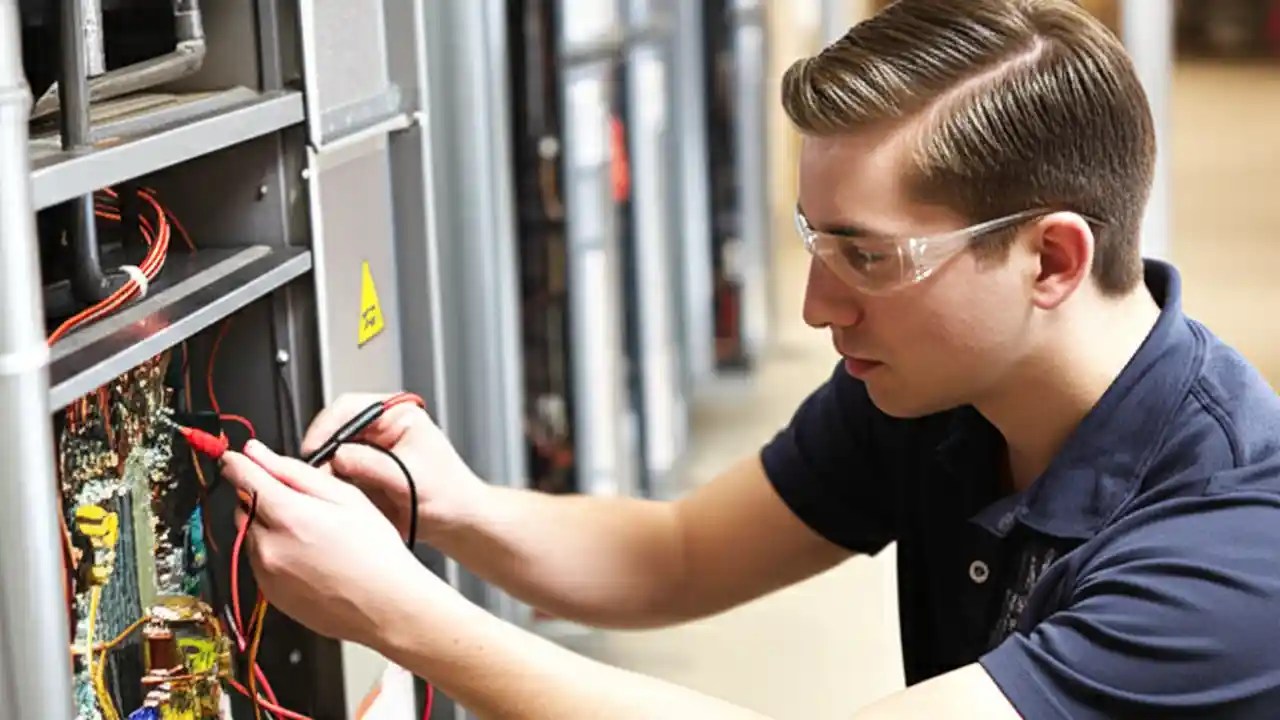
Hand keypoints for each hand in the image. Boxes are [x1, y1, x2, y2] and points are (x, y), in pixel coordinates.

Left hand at [221, 440, 461, 646]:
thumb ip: (295, 472)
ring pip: (249, 534)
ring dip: (266, 525)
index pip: (242, 478)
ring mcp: (266, 574)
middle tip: (298, 501)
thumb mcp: (346, 498)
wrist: (386, 607)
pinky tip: (307, 557)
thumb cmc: (375, 551)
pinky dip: (273, 552)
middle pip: (243, 506)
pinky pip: (258, 562)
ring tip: (310, 534)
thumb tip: (258, 454)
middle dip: (259, 496)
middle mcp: (269, 546)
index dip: (236, 462)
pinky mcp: (269, 594)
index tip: (233, 457)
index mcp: (288, 516)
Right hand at [301, 393, 485, 542]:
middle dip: (322, 452)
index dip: (327, 426)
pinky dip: (332, 484)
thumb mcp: (410, 478)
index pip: (349, 407)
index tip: (315, 448)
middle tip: (316, 474)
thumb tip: (337, 457)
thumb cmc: (449, 495)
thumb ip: (372, 465)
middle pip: (334, 429)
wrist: (456, 522)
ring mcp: (371, 450)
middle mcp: (381, 428)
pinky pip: (337, 474)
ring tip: (326, 488)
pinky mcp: (364, 472)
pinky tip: (335, 497)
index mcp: (398, 414)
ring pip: (332, 453)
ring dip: (325, 470)